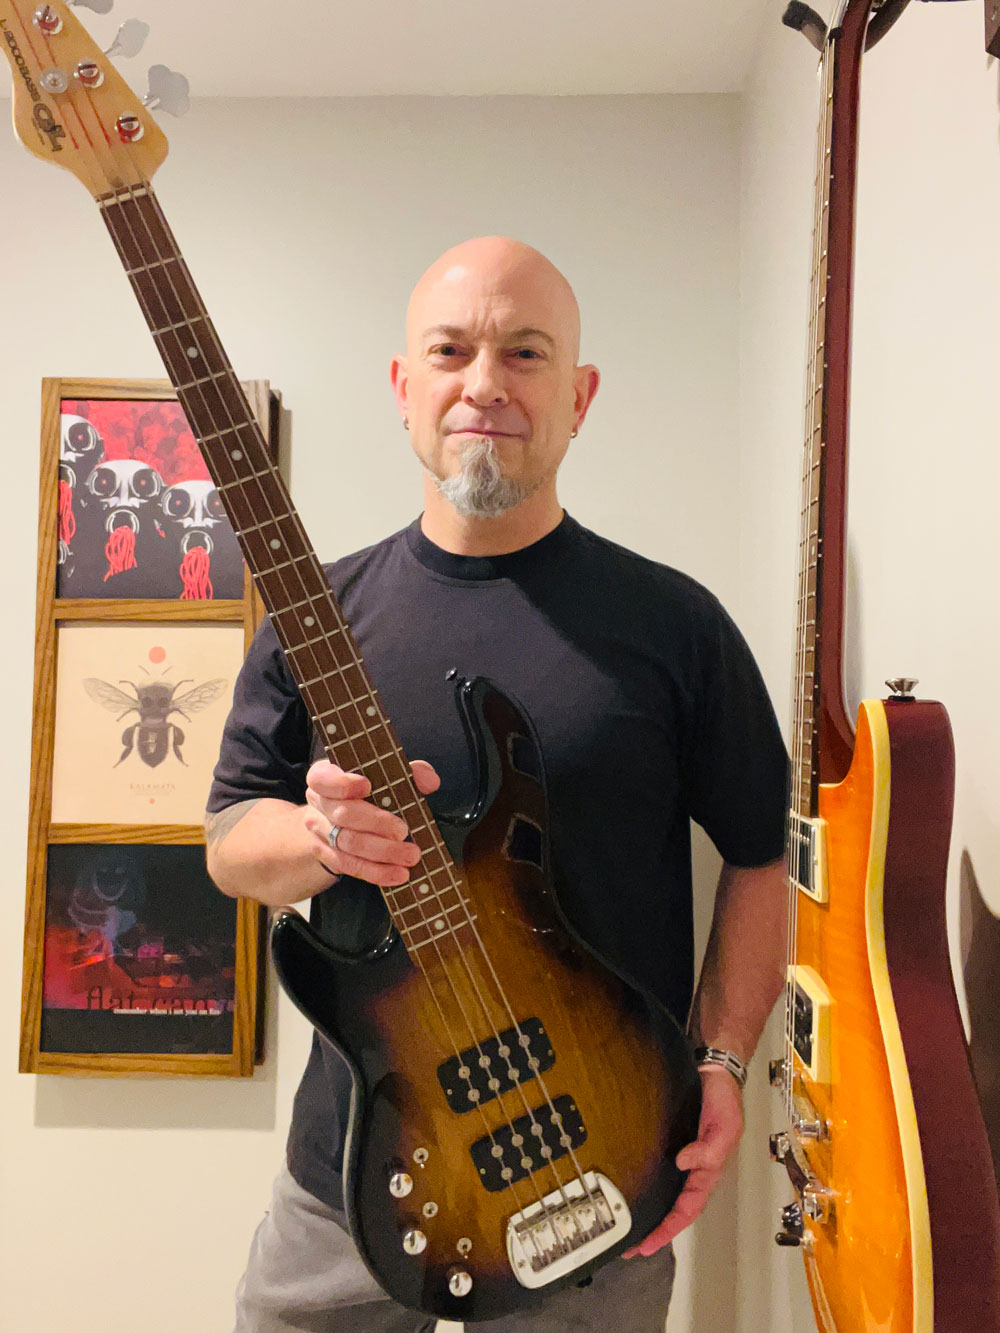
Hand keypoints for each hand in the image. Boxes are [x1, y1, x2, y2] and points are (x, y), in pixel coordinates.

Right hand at [303, 759, 440, 886]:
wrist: (335, 818)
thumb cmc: (364, 792)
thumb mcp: (383, 775)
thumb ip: (407, 772)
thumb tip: (429, 780)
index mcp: (325, 776)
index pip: (322, 778)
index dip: (342, 783)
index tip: (367, 786)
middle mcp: (318, 804)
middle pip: (342, 814)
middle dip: (375, 823)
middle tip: (403, 831)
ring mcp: (320, 832)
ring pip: (348, 844)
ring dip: (382, 852)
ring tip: (410, 856)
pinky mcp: (328, 856)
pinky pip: (350, 866)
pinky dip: (376, 872)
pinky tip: (397, 874)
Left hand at [624, 1068, 744, 1256]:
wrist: (713, 1071)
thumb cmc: (723, 1099)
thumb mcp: (725, 1125)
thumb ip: (709, 1149)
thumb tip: (682, 1164)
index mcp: (708, 1171)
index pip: (687, 1209)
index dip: (668, 1229)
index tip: (648, 1245)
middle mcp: (692, 1169)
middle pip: (673, 1208)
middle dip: (654, 1230)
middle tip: (628, 1248)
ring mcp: (680, 1156)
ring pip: (663, 1192)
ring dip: (647, 1211)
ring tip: (624, 1228)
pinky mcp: (667, 1142)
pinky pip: (656, 1170)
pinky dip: (643, 1184)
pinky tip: (627, 1189)